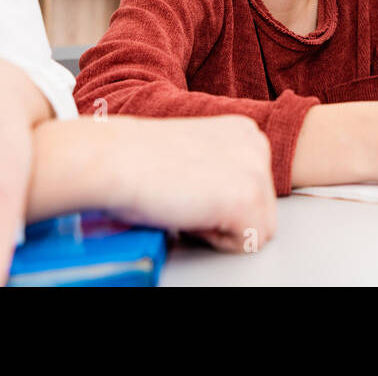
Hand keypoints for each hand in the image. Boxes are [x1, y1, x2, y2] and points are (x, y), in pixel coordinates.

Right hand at [97, 116, 275, 253]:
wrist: (115, 160)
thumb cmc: (138, 159)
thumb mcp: (197, 152)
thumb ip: (223, 167)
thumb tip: (228, 196)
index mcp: (245, 133)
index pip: (256, 190)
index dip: (219, 201)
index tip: (189, 186)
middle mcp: (257, 145)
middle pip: (263, 210)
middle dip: (225, 217)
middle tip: (186, 197)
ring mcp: (256, 171)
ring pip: (258, 230)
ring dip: (220, 229)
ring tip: (187, 203)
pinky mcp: (246, 199)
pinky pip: (245, 244)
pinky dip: (215, 241)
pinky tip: (190, 213)